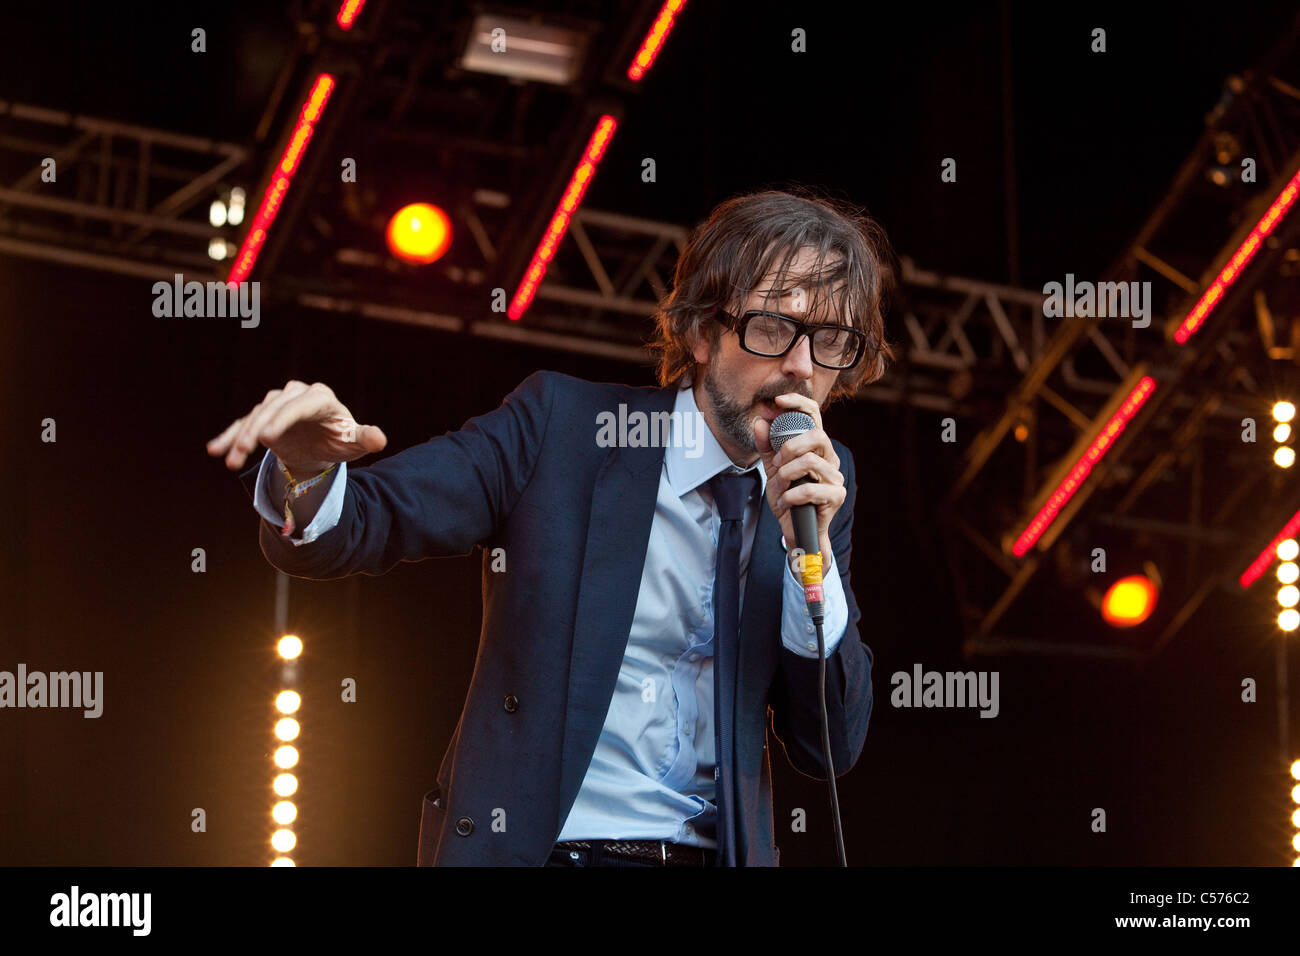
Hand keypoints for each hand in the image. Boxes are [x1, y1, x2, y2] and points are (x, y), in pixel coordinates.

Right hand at [206, 380, 387, 472]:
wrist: (323, 446)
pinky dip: (230, 436)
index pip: (299, 405)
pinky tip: (215, 450)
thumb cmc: (341, 441)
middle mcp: (296, 394)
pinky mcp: (262, 416)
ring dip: (241, 437)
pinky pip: (243, 424)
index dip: (282, 419)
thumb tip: (380, 440)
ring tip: (232, 460)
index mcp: (320, 397)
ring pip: (255, 416)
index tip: (266, 436)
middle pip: (273, 408)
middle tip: (245, 449)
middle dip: (257, 428)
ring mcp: (277, 403)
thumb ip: (365, 438)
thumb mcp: (354, 442)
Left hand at [751, 393, 844, 560]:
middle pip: (817, 435)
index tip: (778, 400)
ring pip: (810, 462)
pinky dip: (791, 496)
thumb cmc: (788, 497)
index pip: (814, 416)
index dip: (799, 403)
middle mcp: (830, 459)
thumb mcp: (773, 469)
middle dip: (790, 446)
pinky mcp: (836, 497)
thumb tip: (759, 421)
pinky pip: (809, 490)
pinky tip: (786, 502)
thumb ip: (767, 446)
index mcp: (817, 448)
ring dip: (786, 475)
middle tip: (777, 462)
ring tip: (780, 486)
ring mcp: (835, 477)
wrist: (796, 529)